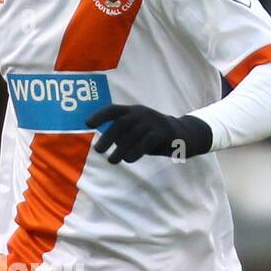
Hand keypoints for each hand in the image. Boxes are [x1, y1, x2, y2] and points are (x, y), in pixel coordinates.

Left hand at [86, 105, 211, 163]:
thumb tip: (103, 142)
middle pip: (121, 123)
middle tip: (98, 150)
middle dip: (108, 136)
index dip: (100, 115)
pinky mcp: (163, 133)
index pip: (114, 109)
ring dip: (120, 149)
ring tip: (112, 160)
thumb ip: (122, 134)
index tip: (87, 124)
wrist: (183, 135)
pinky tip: (129, 160)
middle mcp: (142, 113)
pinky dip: (136, 151)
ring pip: (133, 134)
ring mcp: (154, 122)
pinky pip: (146, 142)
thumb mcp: (137, 132)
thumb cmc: (153, 135)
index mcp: (133, 111)